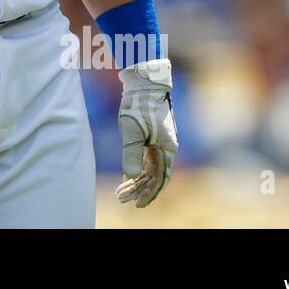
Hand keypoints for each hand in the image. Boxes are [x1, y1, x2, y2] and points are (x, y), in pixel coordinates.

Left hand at [116, 58, 178, 207]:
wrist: (144, 83)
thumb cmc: (139, 104)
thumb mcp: (132, 129)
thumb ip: (131, 153)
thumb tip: (131, 176)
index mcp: (168, 147)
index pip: (160, 178)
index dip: (150, 193)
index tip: (138, 204)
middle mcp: (167, 148)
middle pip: (155, 176)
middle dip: (139, 189)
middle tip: (122, 199)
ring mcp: (161, 143)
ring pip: (150, 169)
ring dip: (137, 181)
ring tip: (121, 192)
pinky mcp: (153, 138)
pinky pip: (147, 160)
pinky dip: (137, 170)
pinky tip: (127, 178)